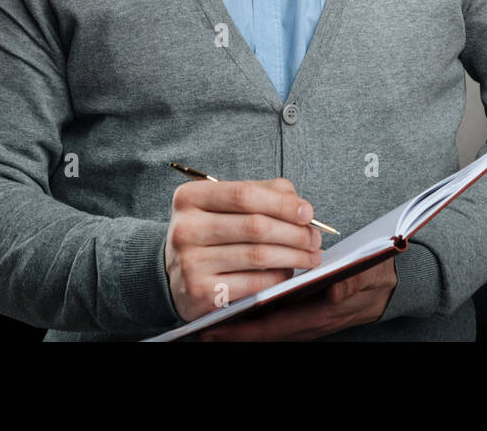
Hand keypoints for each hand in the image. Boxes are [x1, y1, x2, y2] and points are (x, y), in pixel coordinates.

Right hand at [164, 177, 322, 322]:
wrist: (171, 274)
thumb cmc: (208, 233)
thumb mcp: (222, 205)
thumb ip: (261, 193)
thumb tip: (299, 204)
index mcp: (191, 197)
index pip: (245, 195)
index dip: (282, 203)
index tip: (308, 212)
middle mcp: (186, 228)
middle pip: (255, 226)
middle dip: (295, 232)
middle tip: (315, 238)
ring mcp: (191, 262)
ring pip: (258, 256)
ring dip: (294, 256)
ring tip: (311, 255)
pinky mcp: (201, 292)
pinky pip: (254, 283)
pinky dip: (278, 277)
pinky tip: (289, 272)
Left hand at [195, 253, 397, 340]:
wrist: (391, 287)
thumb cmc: (377, 275)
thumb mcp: (371, 274)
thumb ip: (356, 280)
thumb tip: (336, 290)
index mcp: (324, 313)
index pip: (277, 327)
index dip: (246, 331)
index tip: (216, 330)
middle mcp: (311, 322)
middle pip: (265, 332)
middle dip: (234, 333)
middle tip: (201, 331)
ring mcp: (306, 319)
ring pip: (267, 327)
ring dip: (241, 325)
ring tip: (211, 322)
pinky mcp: (304, 313)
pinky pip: (275, 318)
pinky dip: (255, 315)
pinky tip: (237, 307)